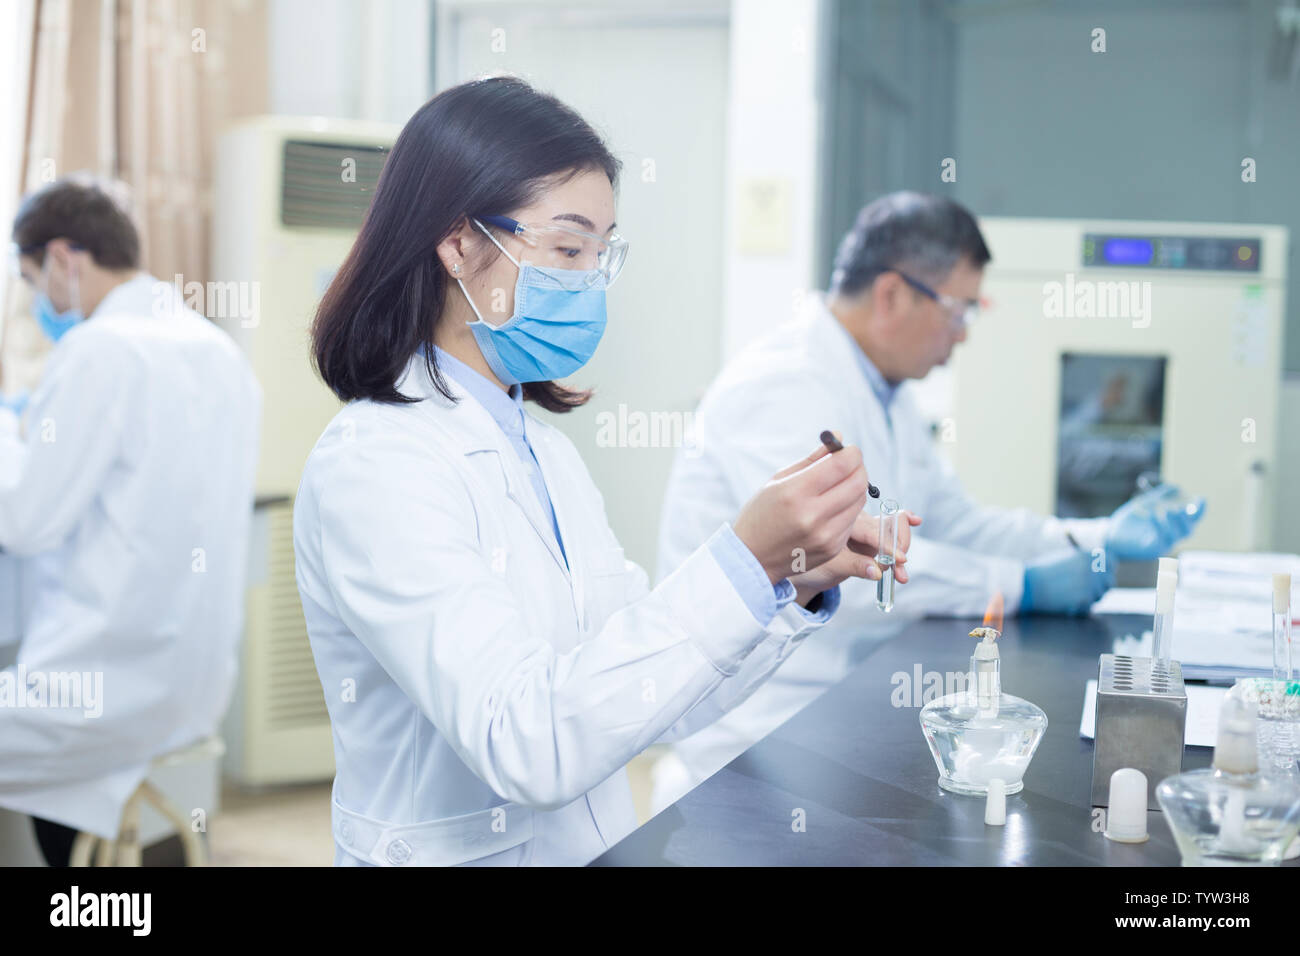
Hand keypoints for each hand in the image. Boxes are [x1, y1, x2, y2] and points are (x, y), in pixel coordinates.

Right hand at [733, 442, 869, 586]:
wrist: (753, 558)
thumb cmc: (762, 514)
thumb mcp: (778, 480)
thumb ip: (811, 459)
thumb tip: (839, 436)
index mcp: (795, 493)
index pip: (842, 465)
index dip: (852, 453)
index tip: (849, 451)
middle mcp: (813, 515)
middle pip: (858, 483)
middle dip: (859, 468)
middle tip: (850, 466)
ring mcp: (825, 535)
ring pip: (859, 501)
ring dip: (856, 488)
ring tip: (839, 486)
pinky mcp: (832, 548)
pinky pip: (852, 520)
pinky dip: (848, 508)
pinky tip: (832, 508)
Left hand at [789, 508, 922, 605]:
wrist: (801, 565)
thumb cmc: (809, 563)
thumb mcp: (829, 567)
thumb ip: (853, 567)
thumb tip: (876, 572)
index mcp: (839, 520)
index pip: (869, 530)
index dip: (886, 544)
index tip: (899, 558)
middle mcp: (854, 518)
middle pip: (886, 524)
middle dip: (897, 546)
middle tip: (900, 565)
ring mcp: (865, 526)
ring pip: (892, 529)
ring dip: (901, 548)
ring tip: (901, 573)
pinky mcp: (872, 535)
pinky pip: (890, 532)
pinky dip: (900, 535)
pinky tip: (915, 520)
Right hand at [1022, 548, 1114, 615]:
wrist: (1030, 585)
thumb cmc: (1044, 571)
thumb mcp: (1066, 558)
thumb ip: (1084, 561)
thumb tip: (1099, 569)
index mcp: (1088, 555)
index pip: (1111, 562)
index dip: (1107, 569)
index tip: (1101, 574)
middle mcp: (1093, 568)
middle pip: (1109, 581)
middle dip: (1100, 586)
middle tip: (1087, 590)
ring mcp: (1090, 584)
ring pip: (1099, 596)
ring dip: (1089, 597)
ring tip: (1071, 595)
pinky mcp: (1085, 599)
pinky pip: (1089, 606)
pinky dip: (1080, 607)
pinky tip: (1067, 603)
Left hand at [1107, 484, 1205, 559]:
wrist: (1110, 534)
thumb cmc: (1129, 522)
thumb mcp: (1144, 504)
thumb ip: (1160, 495)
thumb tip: (1177, 488)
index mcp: (1172, 526)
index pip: (1191, 520)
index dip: (1199, 510)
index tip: (1201, 499)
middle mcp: (1170, 538)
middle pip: (1187, 531)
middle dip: (1186, 519)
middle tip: (1178, 507)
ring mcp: (1161, 545)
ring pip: (1175, 537)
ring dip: (1172, 522)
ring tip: (1167, 510)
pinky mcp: (1150, 551)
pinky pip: (1160, 541)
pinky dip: (1159, 527)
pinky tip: (1152, 515)